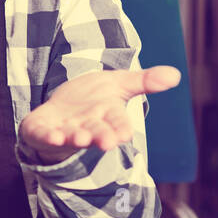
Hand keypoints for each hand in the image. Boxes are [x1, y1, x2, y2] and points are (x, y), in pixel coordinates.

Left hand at [19, 65, 181, 163]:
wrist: (63, 104)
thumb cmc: (94, 97)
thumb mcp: (119, 83)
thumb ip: (143, 81)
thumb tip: (175, 75)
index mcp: (108, 117)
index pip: (118, 124)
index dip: (121, 129)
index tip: (125, 134)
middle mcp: (88, 126)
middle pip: (97, 133)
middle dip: (101, 137)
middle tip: (107, 142)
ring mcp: (64, 130)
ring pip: (71, 136)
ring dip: (75, 138)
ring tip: (80, 138)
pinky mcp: (42, 130)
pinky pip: (43, 135)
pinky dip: (47, 136)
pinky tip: (51, 136)